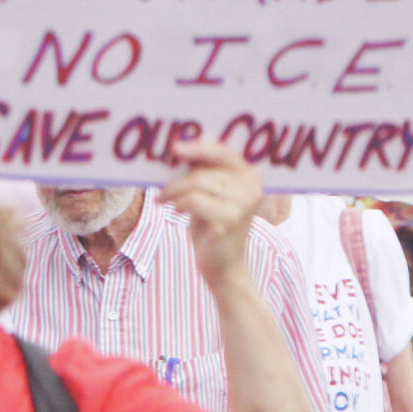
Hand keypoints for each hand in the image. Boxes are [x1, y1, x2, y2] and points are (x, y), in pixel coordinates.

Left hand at [159, 138, 261, 285]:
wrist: (224, 266)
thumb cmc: (214, 225)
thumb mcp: (211, 193)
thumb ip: (204, 170)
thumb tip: (179, 145)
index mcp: (251, 176)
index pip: (222, 152)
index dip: (197, 148)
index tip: (174, 147)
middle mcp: (252, 187)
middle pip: (204, 171)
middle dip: (177, 179)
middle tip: (161, 187)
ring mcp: (243, 204)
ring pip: (196, 184)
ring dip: (173, 191)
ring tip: (164, 198)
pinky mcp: (229, 220)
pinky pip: (193, 201)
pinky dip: (178, 203)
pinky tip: (176, 210)